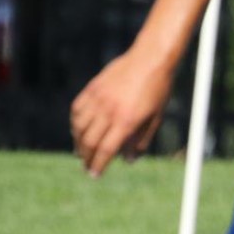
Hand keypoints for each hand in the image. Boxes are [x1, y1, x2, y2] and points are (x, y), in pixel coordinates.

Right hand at [70, 48, 175, 177]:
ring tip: (81, 151)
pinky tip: (78, 129)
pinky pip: (77, 110)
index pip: (106, 151)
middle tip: (87, 166)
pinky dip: (75, 122)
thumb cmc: (157, 89)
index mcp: (127, 121)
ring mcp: (98, 99)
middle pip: (89, 142)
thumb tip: (129, 160)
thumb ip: (141, 140)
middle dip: (86, 158)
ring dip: (78, 142)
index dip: (98, 166)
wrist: (150, 59)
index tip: (95, 175)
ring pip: (79, 127)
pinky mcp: (92, 88)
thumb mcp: (155, 117)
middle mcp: (109, 111)